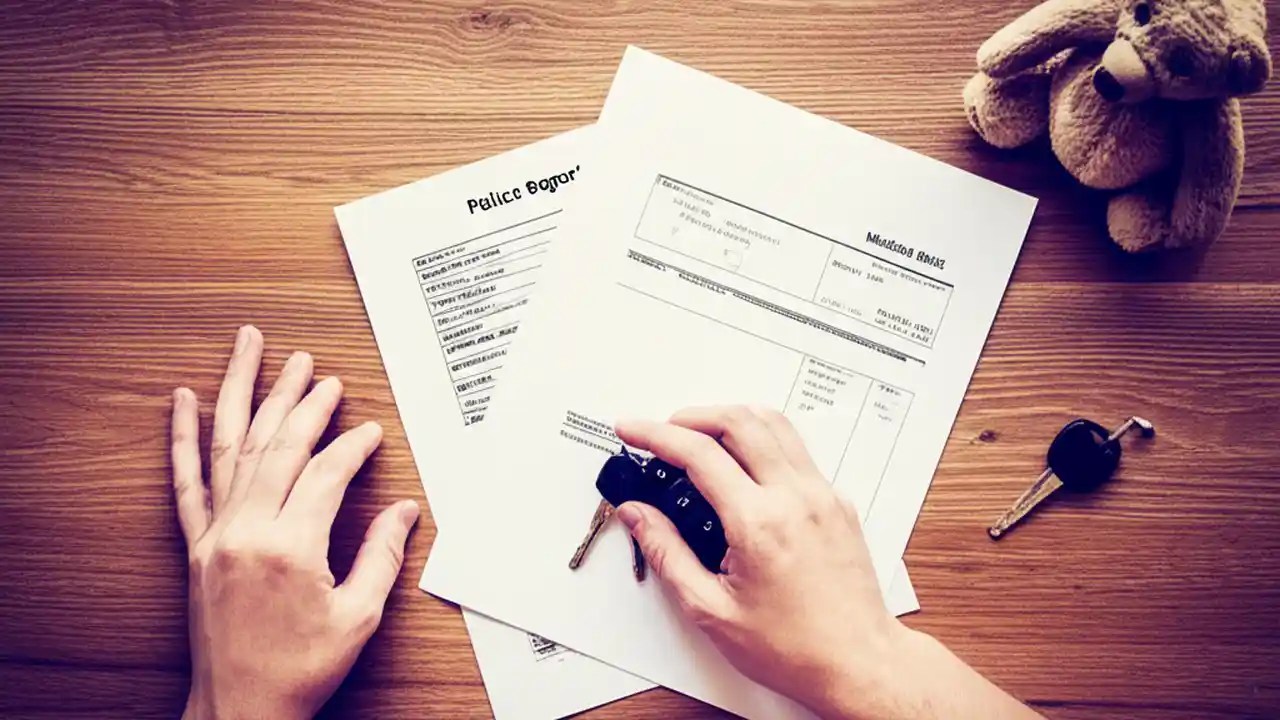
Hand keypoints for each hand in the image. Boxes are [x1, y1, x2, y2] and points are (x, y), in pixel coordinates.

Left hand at [170, 326, 419, 719]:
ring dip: (245, 392)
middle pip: (278, 446)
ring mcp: (215, 534)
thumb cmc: (301, 670)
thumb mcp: (359, 616)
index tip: (368, 431)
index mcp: (291, 547)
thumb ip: (382, 556)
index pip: (326, 473)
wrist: (241, 709)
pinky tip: (184, 401)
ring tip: (253, 348)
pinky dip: (183, 437)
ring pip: (230, 446)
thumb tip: (405, 510)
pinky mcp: (196, 546)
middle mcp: (247, 531)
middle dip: (303, 402)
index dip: (351, 447)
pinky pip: (186, 482)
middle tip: (319, 370)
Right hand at [615, 406, 1039, 719]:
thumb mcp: (712, 610)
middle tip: (663, 430)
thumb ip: (668, 553)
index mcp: (760, 524)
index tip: (631, 430)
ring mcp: (822, 495)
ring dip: (730, 419)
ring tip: (700, 436)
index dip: (655, 435)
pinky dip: (761, 440)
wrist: (858, 664)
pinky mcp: (837, 502)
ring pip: (774, 423)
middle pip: (739, 420)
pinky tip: (743, 464)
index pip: (699, 454)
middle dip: (692, 415)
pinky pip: (796, 449)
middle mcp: (795, 498)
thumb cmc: (794, 649)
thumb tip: (637, 514)